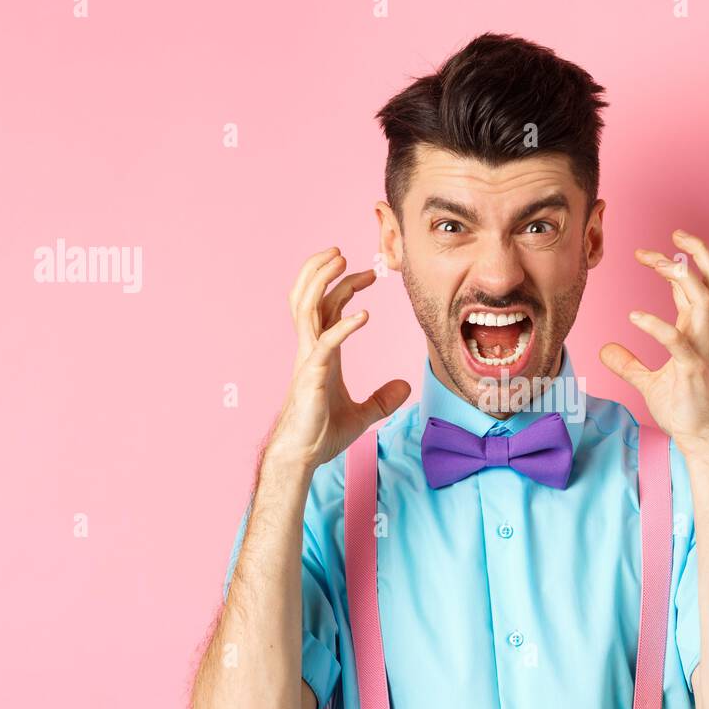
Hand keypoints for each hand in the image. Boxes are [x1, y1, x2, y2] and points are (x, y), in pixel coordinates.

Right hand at [266, 247, 409, 470]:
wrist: (302, 457)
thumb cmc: (321, 434)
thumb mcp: (363, 414)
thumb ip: (383, 399)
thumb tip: (406, 387)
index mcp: (319, 352)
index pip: (326, 306)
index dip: (344, 285)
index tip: (368, 274)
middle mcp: (310, 349)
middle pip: (308, 297)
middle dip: (321, 270)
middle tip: (342, 252)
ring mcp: (308, 360)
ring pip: (306, 308)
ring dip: (323, 282)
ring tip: (342, 262)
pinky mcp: (312, 375)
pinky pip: (326, 342)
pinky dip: (343, 326)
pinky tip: (364, 316)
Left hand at [600, 229, 708, 458]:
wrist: (700, 437)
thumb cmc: (682, 409)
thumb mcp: (648, 383)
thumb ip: (628, 364)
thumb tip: (604, 350)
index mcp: (696, 333)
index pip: (690, 287)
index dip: (674, 263)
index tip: (647, 251)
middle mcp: (703, 335)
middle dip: (695, 253)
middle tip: (672, 234)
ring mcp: (701, 349)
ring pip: (706, 299)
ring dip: (684, 275)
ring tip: (659, 262)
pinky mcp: (693, 369)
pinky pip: (678, 340)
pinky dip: (658, 325)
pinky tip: (634, 317)